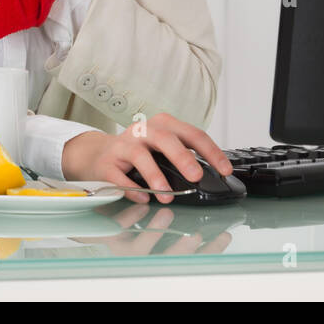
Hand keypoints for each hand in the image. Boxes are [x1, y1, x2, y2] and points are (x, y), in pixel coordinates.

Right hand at [61, 113, 234, 204]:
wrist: (99, 153)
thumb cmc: (138, 151)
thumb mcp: (163, 147)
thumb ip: (183, 156)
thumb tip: (210, 175)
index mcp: (164, 125)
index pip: (192, 134)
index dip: (211, 151)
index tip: (224, 169)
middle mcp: (144, 131)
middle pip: (165, 138)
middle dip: (182, 158)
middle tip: (195, 177)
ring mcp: (124, 145)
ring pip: (140, 156)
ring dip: (156, 176)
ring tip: (166, 196)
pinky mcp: (108, 162)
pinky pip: (119, 176)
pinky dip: (132, 189)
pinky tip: (143, 198)